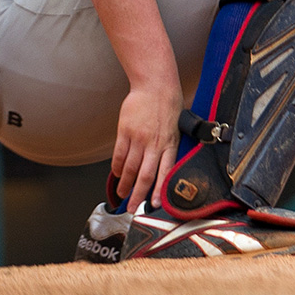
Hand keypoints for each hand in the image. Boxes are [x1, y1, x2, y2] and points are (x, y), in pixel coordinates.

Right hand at [110, 81, 182, 208]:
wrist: (155, 85)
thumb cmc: (169, 105)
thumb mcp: (177, 127)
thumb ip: (170, 146)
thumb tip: (165, 165)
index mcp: (170, 144)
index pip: (165, 172)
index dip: (158, 190)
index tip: (154, 205)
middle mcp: (155, 143)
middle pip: (144, 175)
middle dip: (138, 195)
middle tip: (132, 208)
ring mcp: (139, 138)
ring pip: (129, 168)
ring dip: (125, 184)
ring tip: (122, 194)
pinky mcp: (125, 131)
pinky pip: (119, 154)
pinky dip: (117, 167)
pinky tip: (116, 175)